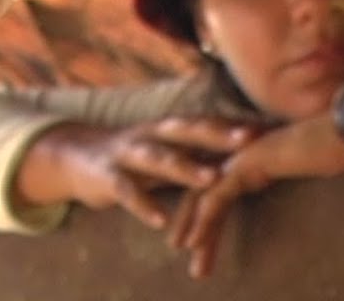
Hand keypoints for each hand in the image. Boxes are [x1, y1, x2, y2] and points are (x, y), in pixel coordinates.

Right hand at [14, 117, 259, 230]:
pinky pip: (128, 190)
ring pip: (159, 157)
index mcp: (166, 128)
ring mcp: (128, 152)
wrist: (75, 157)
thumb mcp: (167, 150)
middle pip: (187, 130)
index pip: (205, 123)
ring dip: (186, 167)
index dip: (234, 125)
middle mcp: (150, 134)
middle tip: (248, 140)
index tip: (267, 128)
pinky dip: (144, 204)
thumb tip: (248, 160)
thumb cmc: (133, 157)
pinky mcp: (108, 175)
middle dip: (217, 135)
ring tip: (211, 180)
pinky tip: (160, 220)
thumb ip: (199, 153)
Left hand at [167, 114, 343, 278]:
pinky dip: (203, 221)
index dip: (206, 206)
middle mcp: (240, 148)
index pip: (218, 179)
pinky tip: (194, 243)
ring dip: (193, 227)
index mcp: (251, 148)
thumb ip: (295, 171)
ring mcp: (241, 152)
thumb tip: (302, 184)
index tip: (199, 233)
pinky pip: (215, 197)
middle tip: (181, 247)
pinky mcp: (246, 162)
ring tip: (186, 253)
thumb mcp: (311, 165)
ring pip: (204, 194)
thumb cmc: (339, 146)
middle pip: (204, 186)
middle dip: (191, 219)